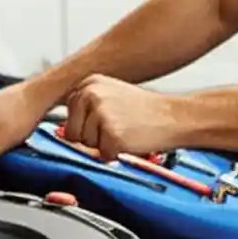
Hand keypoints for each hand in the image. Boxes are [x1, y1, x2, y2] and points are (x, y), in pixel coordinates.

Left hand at [63, 76, 183, 159]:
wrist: (174, 116)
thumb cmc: (146, 110)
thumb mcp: (111, 96)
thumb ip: (87, 107)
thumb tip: (63, 128)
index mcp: (89, 83)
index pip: (69, 114)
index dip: (86, 124)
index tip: (106, 120)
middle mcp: (91, 94)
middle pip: (72, 132)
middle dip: (92, 138)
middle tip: (118, 127)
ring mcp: (100, 114)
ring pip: (86, 145)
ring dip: (105, 145)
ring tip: (126, 131)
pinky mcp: (111, 134)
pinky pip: (102, 155)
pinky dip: (116, 154)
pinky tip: (131, 139)